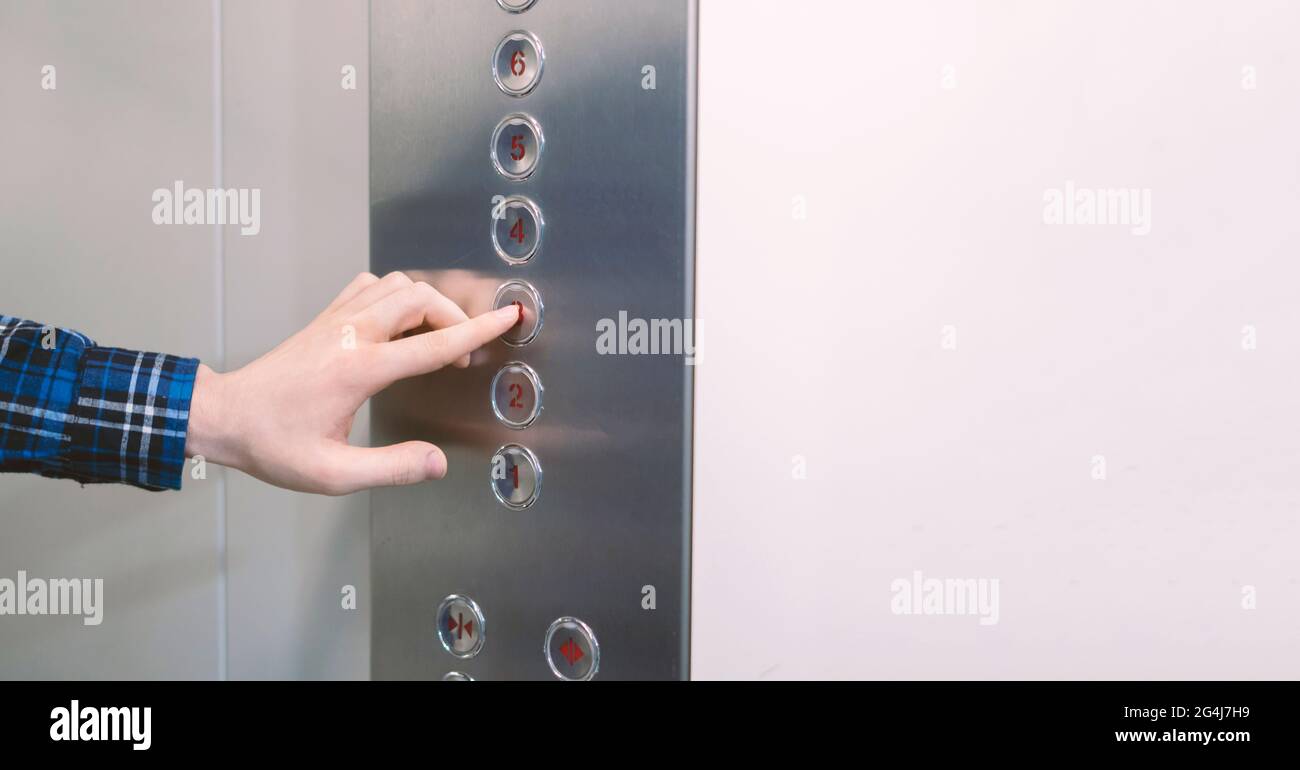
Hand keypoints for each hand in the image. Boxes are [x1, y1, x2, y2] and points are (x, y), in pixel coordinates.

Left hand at [184, 271, 521, 494]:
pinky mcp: (326, 317)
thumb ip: (392, 469)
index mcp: (359, 370)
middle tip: (463, 350)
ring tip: (436, 336)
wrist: (225, 416)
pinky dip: (396, 295)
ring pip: (397, 284)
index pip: (433, 344)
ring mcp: (336, 320)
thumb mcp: (333, 474)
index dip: (477, 331)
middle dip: (455, 317)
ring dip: (427, 303)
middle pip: (420, 298)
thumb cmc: (273, 445)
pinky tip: (399, 322)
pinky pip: (371, 286)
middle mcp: (350, 334)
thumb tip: (437, 463)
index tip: (508, 317)